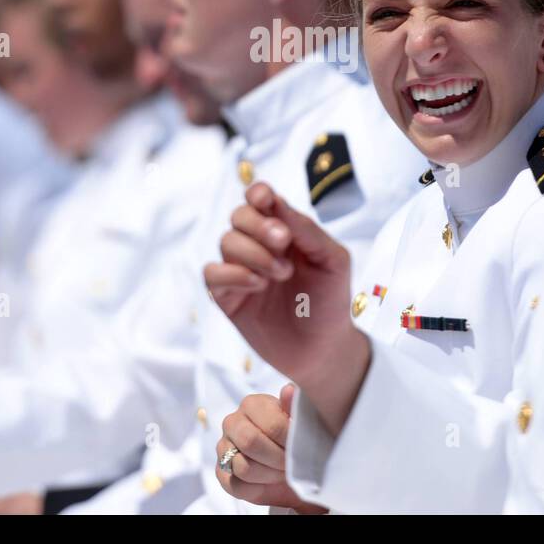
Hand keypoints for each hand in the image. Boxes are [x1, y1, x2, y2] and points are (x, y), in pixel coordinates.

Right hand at [204, 182, 370, 433]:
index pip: (260, 200)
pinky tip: (258, 286)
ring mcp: (241, 270)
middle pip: (239, 216)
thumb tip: (277, 201)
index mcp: (284, 231)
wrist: (323, 349)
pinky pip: (211, 274)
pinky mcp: (227, 297)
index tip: (265, 198)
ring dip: (254, 253)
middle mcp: (259, 246)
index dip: (258, 194)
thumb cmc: (330, 301)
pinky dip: (232, 274)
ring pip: (226, 241)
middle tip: (283, 242)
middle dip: (258, 225)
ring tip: (281, 274)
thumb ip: (306, 230)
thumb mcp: (332, 260)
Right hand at [215, 384, 326, 512]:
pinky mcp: (221, 471)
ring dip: (269, 475)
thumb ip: (294, 407)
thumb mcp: (299, 422)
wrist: (289, 466)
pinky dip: (256, 488)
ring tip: (282, 472)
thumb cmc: (293, 439)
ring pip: (243, 467)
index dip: (289, 442)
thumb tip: (289, 390)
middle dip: (277, 458)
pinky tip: (268, 482)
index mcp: (252, 404)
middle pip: (251, 443)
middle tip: (291, 463)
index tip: (302, 448)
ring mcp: (223, 447)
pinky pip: (235, 485)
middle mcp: (232, 422)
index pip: (272, 425)